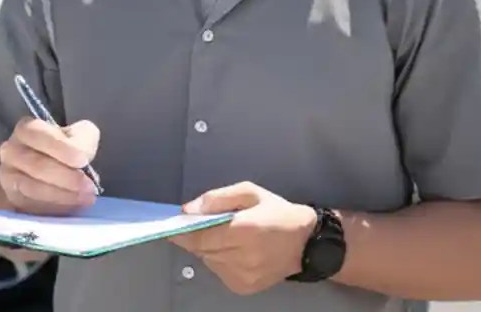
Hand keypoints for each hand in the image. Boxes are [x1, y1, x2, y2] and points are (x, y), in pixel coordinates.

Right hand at [0, 116, 100, 214]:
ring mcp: (7, 177)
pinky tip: (73, 206)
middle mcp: (10, 151)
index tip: (82, 160)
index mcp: (25, 129)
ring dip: (63, 195)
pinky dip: (55, 207)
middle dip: (66, 177)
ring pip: (32, 188)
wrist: (54, 171)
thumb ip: (82, 138)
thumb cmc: (66, 149)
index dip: (60, 147)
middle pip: (36, 165)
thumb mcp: (79, 135)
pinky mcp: (12, 199)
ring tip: (86, 198)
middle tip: (90, 186)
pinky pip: (32, 206)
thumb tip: (82, 156)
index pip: (38, 134)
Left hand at [170, 181, 318, 295]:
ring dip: (210, 249)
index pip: (200, 237)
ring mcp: (244, 275)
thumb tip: (189, 209)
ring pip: (209, 261)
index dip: (182, 233)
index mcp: (245, 230)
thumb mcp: (250, 193)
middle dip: (197, 238)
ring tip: (228, 238)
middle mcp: (243, 256)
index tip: (172, 227)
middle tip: (205, 226)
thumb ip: (217, 198)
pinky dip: (220, 261)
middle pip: (202, 250)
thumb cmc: (278, 213)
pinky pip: (219, 272)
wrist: (308, 244)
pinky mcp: (244, 287)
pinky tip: (236, 252)